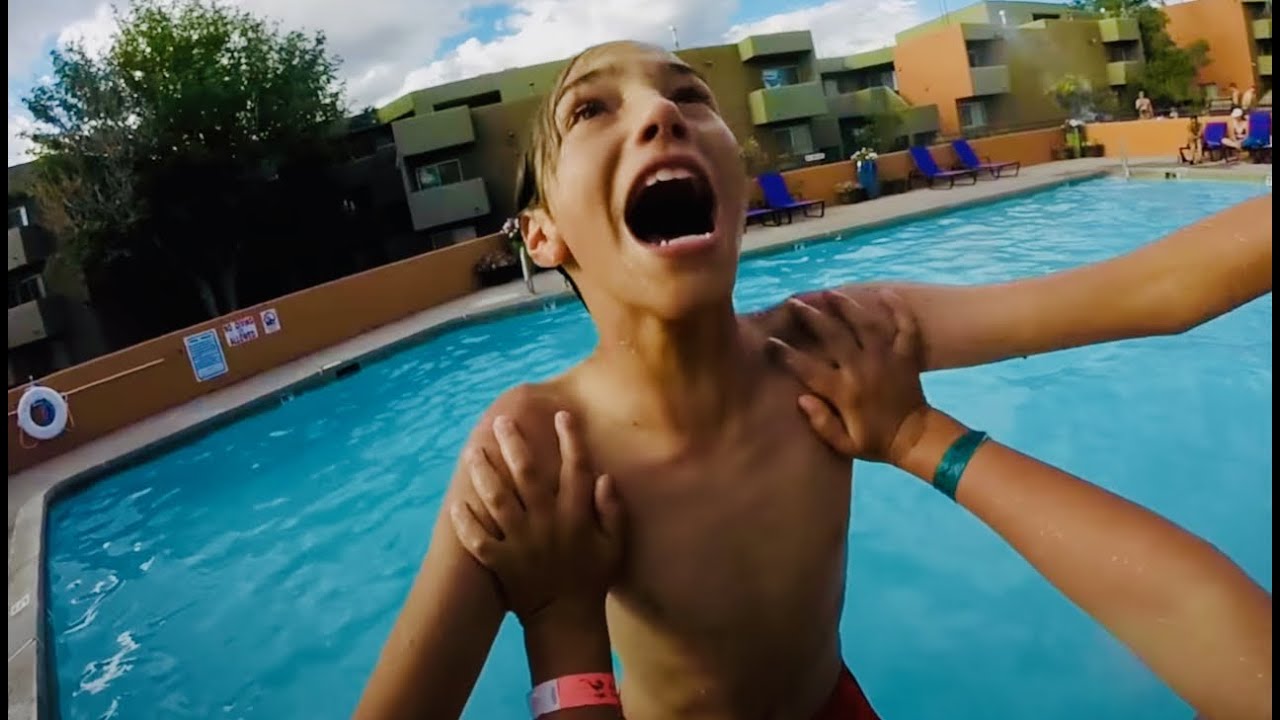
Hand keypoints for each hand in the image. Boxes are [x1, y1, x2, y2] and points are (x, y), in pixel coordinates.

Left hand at [450, 411, 623, 626]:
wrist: (566, 618)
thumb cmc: (591, 579)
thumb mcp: (614, 545)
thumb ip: (613, 511)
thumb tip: (605, 477)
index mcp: (575, 515)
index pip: (575, 468)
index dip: (570, 440)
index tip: (561, 415)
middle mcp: (545, 522)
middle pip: (526, 475)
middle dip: (513, 444)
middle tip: (501, 422)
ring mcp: (520, 541)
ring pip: (496, 499)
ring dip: (483, 473)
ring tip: (473, 451)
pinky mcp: (500, 561)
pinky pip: (478, 539)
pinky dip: (466, 522)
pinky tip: (456, 503)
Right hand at [767, 289, 929, 464]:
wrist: (916, 438)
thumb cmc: (876, 442)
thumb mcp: (845, 444)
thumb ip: (822, 423)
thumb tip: (801, 399)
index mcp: (844, 391)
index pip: (808, 368)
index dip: (786, 354)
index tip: (770, 342)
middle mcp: (863, 368)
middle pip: (833, 335)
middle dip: (811, 316)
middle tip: (794, 302)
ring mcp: (887, 357)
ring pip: (865, 323)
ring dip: (846, 305)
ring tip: (829, 291)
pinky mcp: (906, 354)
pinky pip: (904, 326)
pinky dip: (897, 308)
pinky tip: (886, 292)